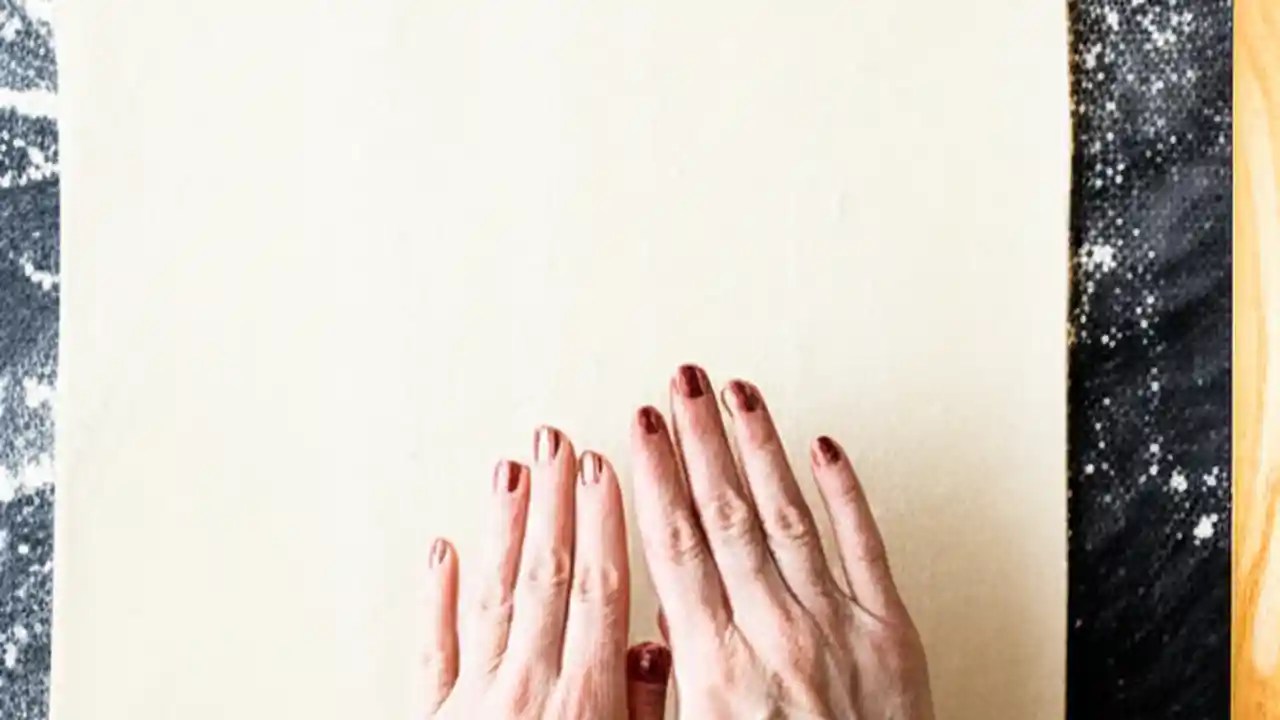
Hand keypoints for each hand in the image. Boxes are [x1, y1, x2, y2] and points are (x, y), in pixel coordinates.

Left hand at [423, 428, 670, 718]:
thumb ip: (645, 709)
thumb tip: (655, 650)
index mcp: (585, 700)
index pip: (598, 589)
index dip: (601, 522)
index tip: (602, 471)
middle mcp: (527, 689)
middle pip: (545, 575)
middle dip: (554, 501)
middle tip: (555, 445)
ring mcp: (473, 699)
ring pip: (493, 596)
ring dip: (503, 528)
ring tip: (509, 472)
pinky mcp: (433, 717)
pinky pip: (434, 645)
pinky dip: (437, 595)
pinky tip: (443, 551)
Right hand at [629, 365, 933, 718]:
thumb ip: (664, 689)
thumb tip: (647, 633)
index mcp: (719, 667)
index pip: (676, 547)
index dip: (656, 478)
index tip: (640, 428)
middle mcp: (777, 635)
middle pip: (727, 514)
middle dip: (700, 439)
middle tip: (683, 382)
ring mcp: (840, 627)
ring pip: (789, 515)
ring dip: (759, 446)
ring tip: (737, 394)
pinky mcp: (892, 634)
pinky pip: (866, 545)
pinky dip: (845, 492)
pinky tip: (824, 447)